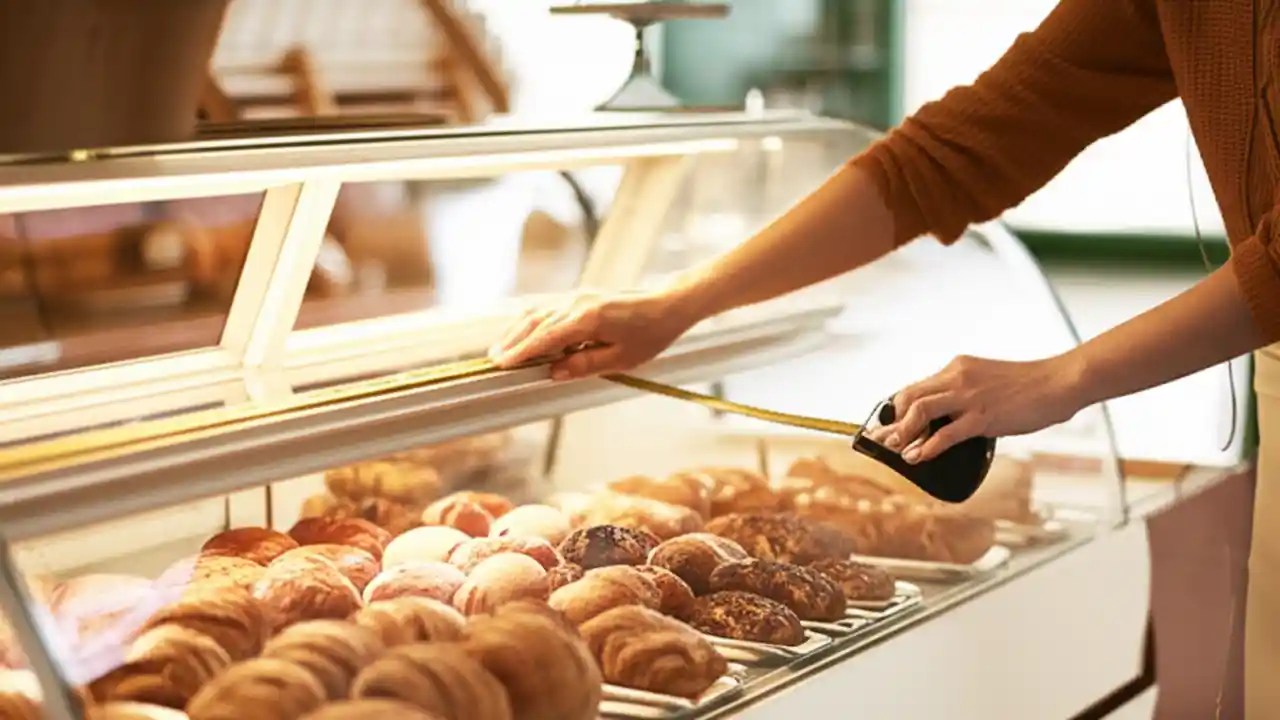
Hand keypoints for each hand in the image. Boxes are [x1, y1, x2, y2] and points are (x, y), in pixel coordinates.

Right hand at [487, 290, 699, 379]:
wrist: (667, 305)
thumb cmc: (650, 335)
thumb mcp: (621, 359)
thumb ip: (585, 365)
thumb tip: (554, 372)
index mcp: (589, 319)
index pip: (546, 336)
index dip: (522, 351)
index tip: (502, 363)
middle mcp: (578, 303)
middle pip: (536, 321)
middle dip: (513, 340)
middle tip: (493, 359)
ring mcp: (578, 297)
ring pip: (539, 313)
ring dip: (518, 330)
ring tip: (502, 349)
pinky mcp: (581, 297)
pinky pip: (549, 308)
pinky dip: (532, 322)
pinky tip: (523, 334)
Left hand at [874, 353, 1088, 463]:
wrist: (1058, 382)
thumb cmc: (1028, 385)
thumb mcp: (987, 382)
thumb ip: (964, 395)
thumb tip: (947, 420)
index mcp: (957, 367)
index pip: (915, 386)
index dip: (896, 407)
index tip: (887, 424)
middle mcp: (957, 377)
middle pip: (910, 396)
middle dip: (891, 421)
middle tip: (880, 440)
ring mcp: (969, 397)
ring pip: (921, 410)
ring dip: (903, 432)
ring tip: (895, 449)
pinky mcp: (983, 416)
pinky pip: (946, 433)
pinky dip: (927, 446)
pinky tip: (918, 457)